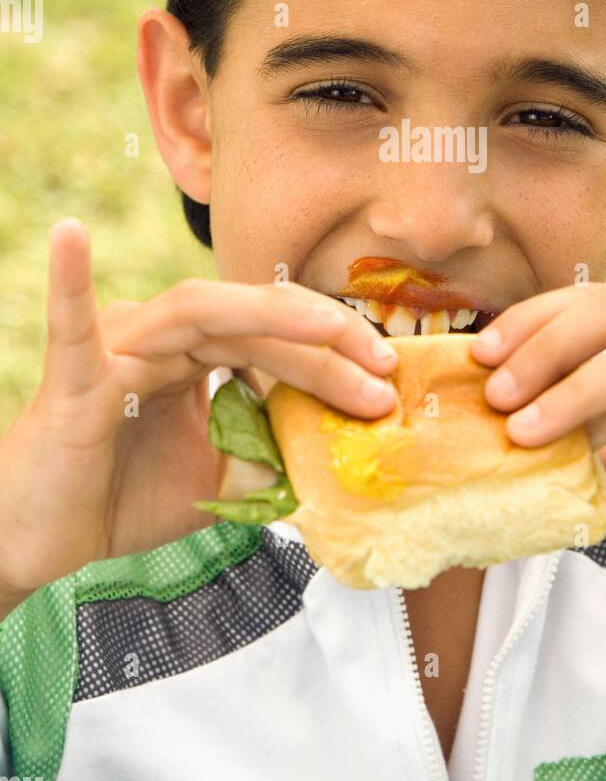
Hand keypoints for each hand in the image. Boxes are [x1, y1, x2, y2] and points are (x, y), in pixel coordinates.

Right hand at [0, 218, 398, 610]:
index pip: (273, 339)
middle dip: (323, 341)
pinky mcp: (75, 377)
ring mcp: (117, 349)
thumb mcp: (214, 480)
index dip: (332, 353)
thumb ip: (264, 457)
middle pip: (252, 323)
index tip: (387, 378)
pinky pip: (72, 325)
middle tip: (383, 368)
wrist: (43, 545)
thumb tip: (327, 452)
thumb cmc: (118, 499)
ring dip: (272, 319)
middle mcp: (159, 336)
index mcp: (190, 353)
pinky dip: (69, 279)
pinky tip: (71, 235)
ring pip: (200, 313)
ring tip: (332, 326)